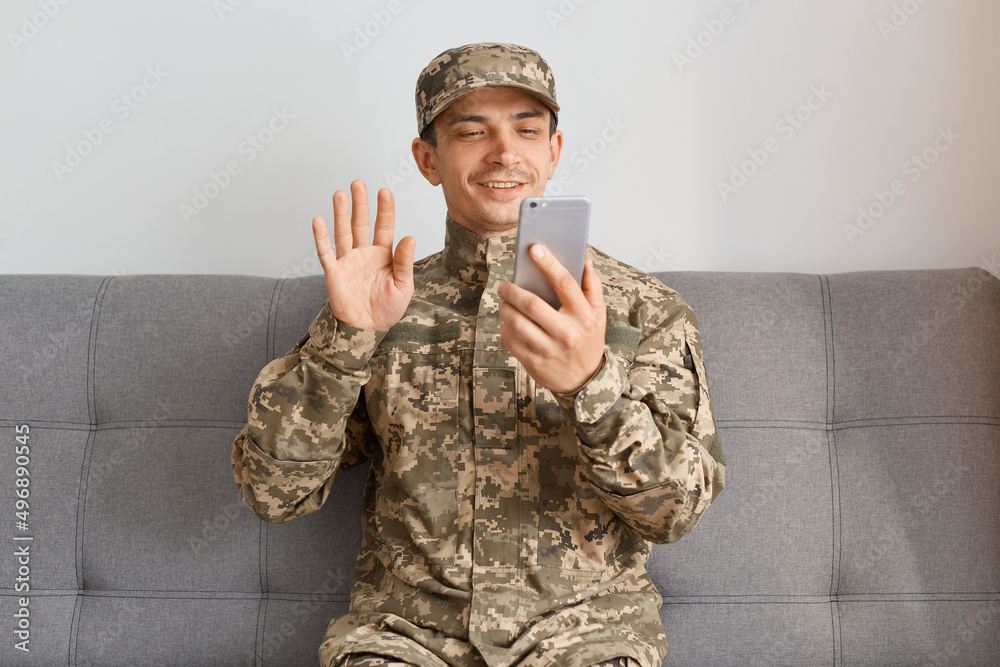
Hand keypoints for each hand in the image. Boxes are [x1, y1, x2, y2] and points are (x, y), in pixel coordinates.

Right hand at [312, 180, 415, 330]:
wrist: (368, 330)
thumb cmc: (387, 310)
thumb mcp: (403, 286)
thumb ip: (404, 262)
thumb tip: (409, 237)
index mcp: (384, 255)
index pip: (384, 227)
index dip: (385, 210)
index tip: (385, 191)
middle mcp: (364, 254)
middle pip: (361, 224)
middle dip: (360, 204)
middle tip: (358, 183)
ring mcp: (348, 262)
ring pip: (343, 232)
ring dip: (341, 214)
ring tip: (340, 194)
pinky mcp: (334, 273)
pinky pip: (326, 253)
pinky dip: (321, 238)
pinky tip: (318, 220)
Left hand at [498, 245, 606, 393]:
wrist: (586, 381)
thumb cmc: (589, 340)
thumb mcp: (598, 314)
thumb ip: (592, 286)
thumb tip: (584, 259)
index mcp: (584, 316)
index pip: (565, 284)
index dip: (549, 264)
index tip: (534, 249)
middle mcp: (567, 333)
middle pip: (533, 304)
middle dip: (513, 291)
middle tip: (504, 286)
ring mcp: (549, 349)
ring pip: (517, 322)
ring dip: (505, 308)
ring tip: (504, 302)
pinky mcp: (535, 362)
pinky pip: (511, 340)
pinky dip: (505, 328)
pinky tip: (508, 322)